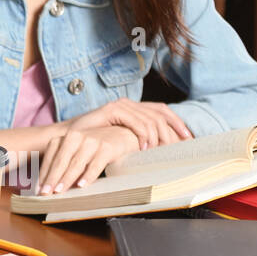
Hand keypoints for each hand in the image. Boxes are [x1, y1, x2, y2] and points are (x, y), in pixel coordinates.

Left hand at [37, 125, 139, 194]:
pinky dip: (88, 176)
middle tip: (44, 193)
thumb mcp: (78, 149)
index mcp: (66, 137)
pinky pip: (95, 165)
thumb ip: (66, 161)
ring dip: (66, 179)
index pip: (51, 156)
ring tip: (59, 191)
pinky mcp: (107, 148)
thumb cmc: (96, 146)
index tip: (38, 188)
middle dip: (52, 178)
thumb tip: (50, 183)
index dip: (44, 173)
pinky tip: (82, 186)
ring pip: (76, 163)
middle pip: (61, 160)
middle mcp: (77, 136)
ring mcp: (92, 141)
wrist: (123, 134)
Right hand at [68, 99, 191, 149]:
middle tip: (176, 148)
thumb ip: (136, 137)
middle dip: (173, 132)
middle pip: (160, 114)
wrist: (67, 138)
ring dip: (158, 138)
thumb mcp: (120, 138)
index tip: (188, 138)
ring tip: (157, 152)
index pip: (162, 110)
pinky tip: (144, 148)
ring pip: (151, 120)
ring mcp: (120, 105)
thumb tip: (161, 148)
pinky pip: (137, 123)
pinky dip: (144, 136)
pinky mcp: (112, 110)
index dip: (177, 122)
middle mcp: (128, 103)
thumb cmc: (93, 140)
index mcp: (132, 108)